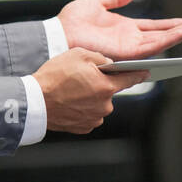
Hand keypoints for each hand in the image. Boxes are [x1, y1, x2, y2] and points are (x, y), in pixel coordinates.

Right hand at [32, 47, 150, 133]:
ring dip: (92, 96)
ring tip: (72, 90)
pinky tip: (70, 101)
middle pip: (110, 91)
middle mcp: (104, 105)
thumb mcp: (78, 54)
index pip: (131, 79)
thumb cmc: (54, 77)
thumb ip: (100, 57)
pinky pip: (89, 114)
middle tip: (83, 78)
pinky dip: (83, 108)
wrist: (34, 102)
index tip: (146, 72)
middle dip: (101, 83)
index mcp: (106, 87)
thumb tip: (109, 63)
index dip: (139, 74)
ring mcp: (94, 118)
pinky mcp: (83, 127)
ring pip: (99, 103)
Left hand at [58, 0, 181, 60]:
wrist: (61, 35)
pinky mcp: (130, 52)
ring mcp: (132, 47)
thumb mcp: (97, 3)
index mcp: (125, 29)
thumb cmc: (72, 22)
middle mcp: (131, 40)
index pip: (154, 27)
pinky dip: (170, 38)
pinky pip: (154, 45)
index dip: (171, 24)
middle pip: (163, 34)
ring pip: (164, 41)